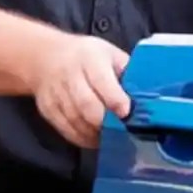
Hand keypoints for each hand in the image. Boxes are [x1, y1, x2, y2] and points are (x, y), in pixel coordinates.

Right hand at [30, 34, 131, 148]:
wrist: (46, 58)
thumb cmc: (87, 57)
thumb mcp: (109, 54)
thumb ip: (126, 71)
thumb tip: (146, 93)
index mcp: (90, 58)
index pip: (101, 80)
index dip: (115, 99)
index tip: (126, 112)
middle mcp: (70, 75)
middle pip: (86, 104)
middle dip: (106, 121)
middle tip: (121, 129)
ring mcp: (57, 94)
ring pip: (76, 120)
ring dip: (95, 133)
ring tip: (111, 136)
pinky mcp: (48, 110)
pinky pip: (67, 130)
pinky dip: (83, 138)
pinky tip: (96, 138)